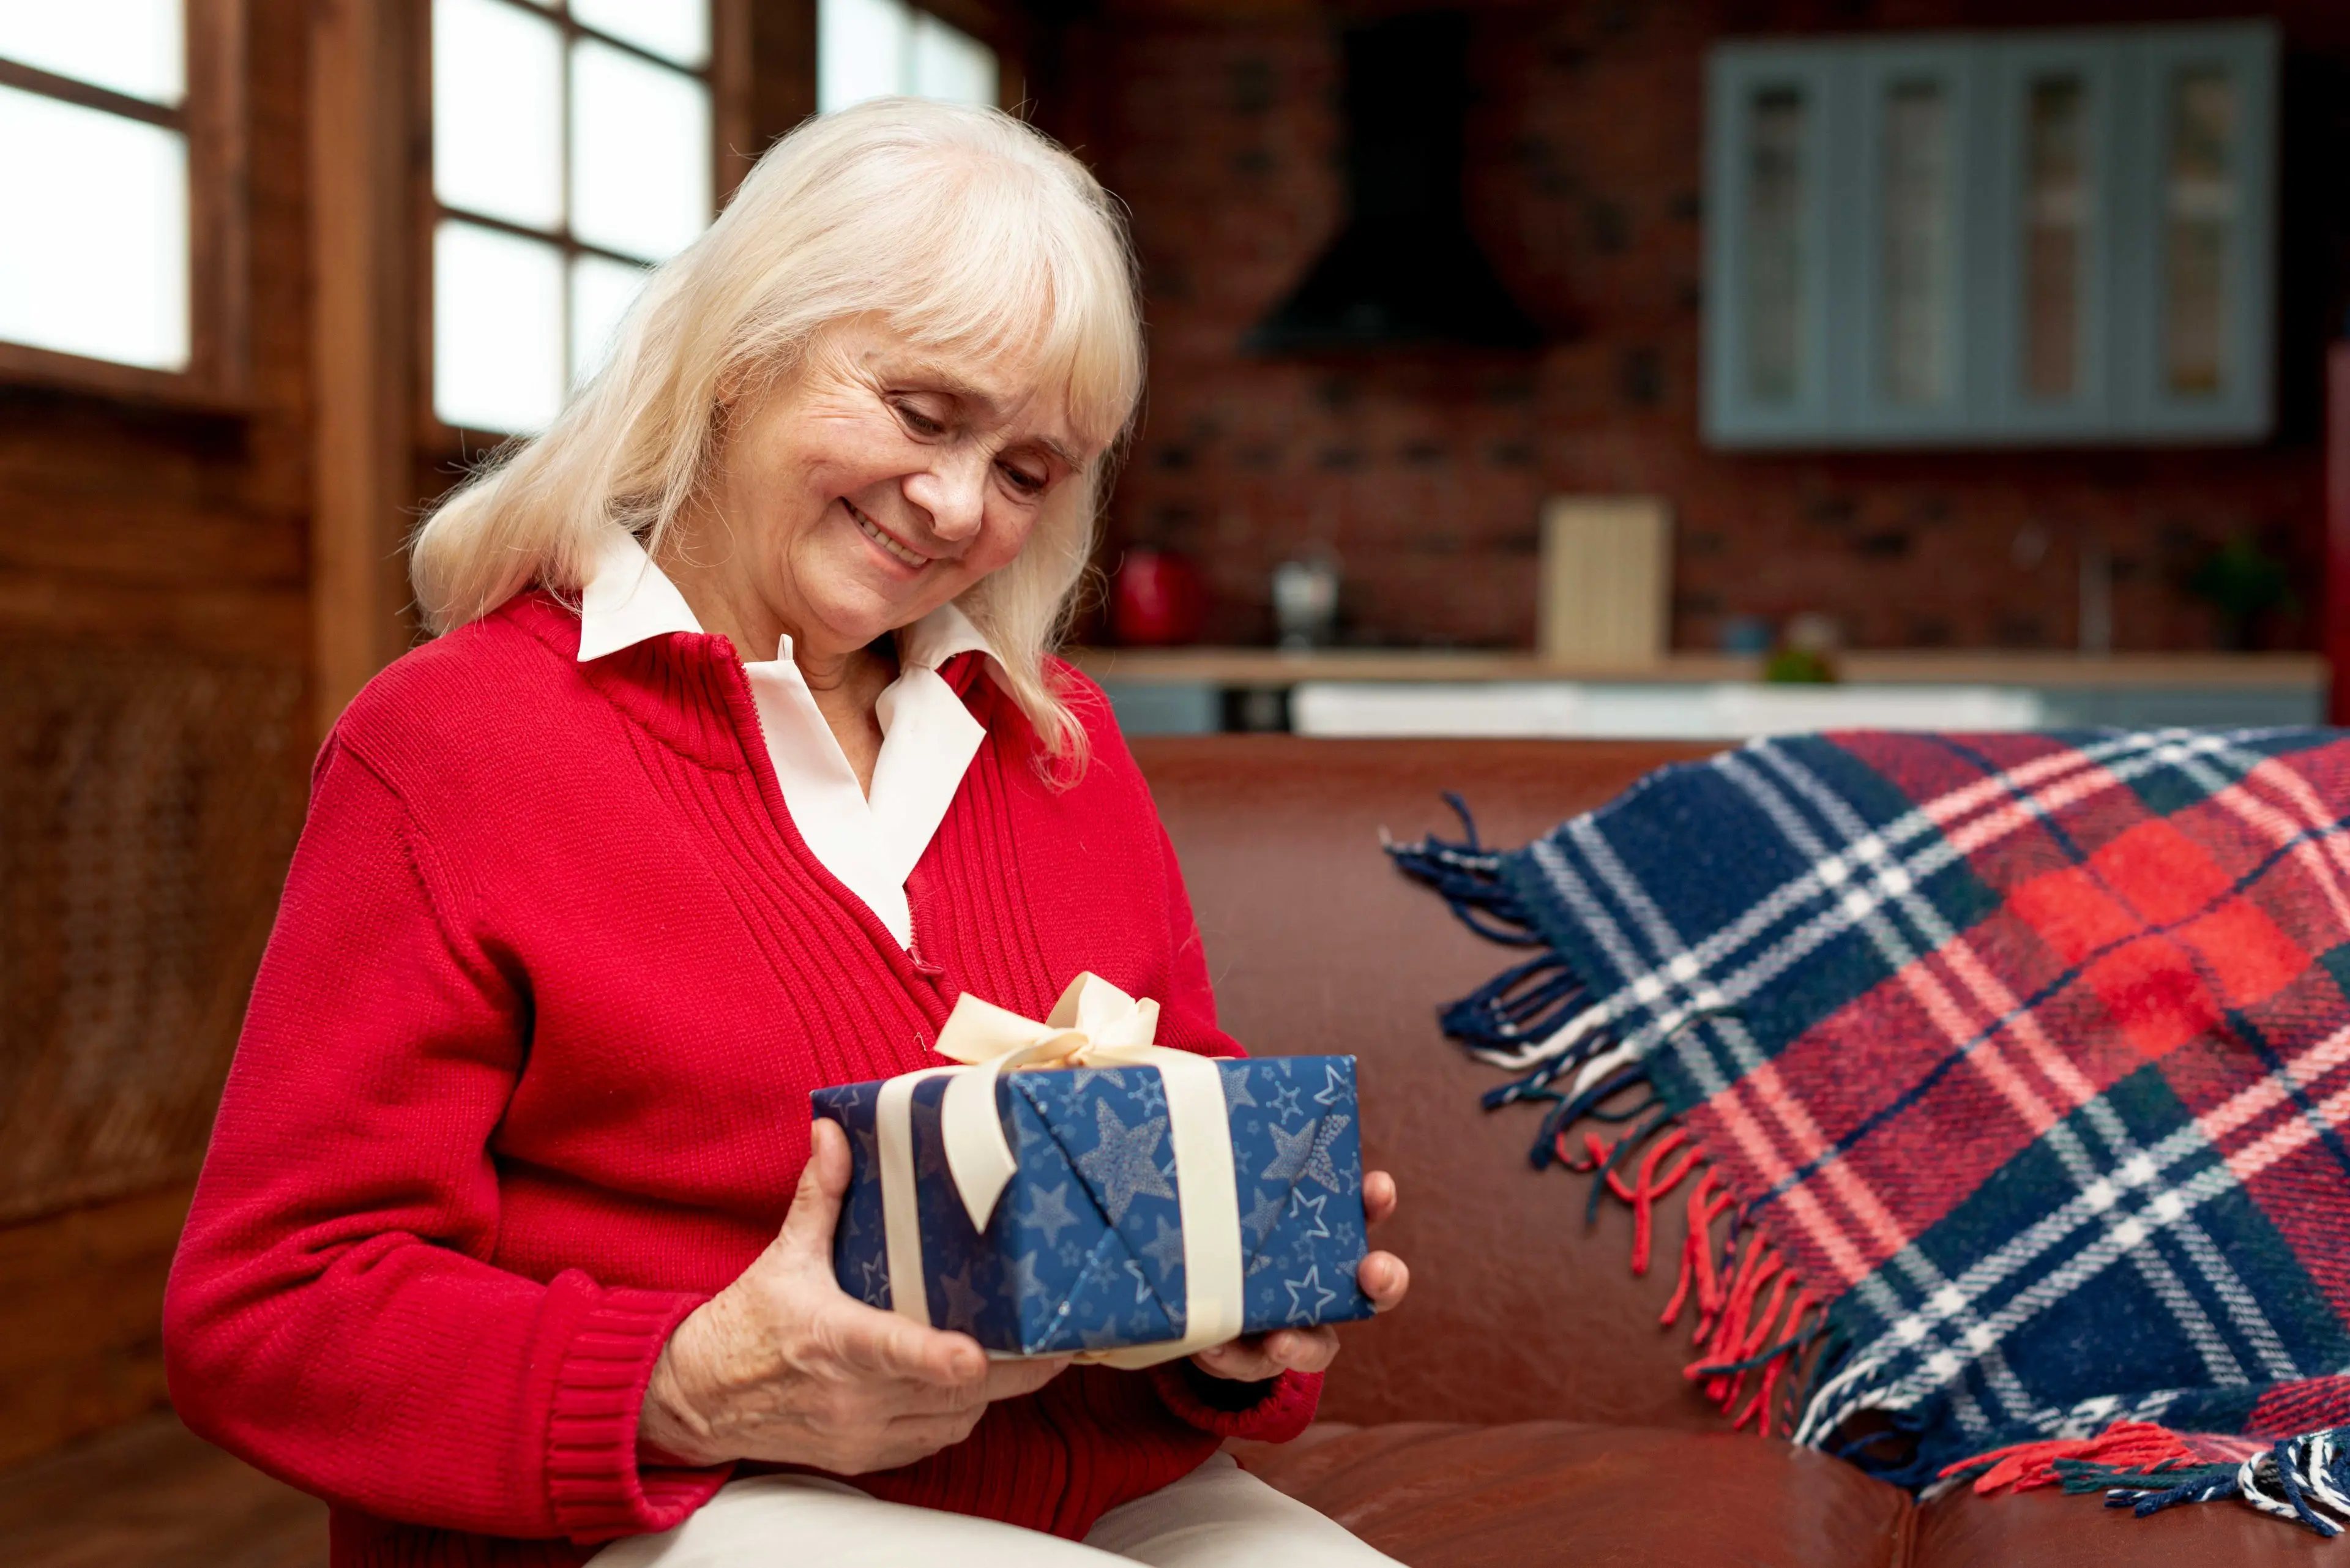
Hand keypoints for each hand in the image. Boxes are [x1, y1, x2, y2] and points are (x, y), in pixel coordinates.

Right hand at [638, 1118, 1069, 1472]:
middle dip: (1012, 1371)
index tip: (976, 1354)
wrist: (698, 1399)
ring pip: (954, 1421)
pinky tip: (974, 1383)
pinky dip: (959, 1414)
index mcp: (834, 1341)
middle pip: (952, 1394)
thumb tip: (833, 1132)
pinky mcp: (866, 1456)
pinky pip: (934, 1439)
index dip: (944, 1359)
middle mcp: (852, 1397)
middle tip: (1061, 1340)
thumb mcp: (783, 1257)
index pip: (898, 1355)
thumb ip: (819, 1196)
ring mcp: (861, 1433)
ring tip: (1029, 1355)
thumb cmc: (746, 1326)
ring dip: (991, 1393)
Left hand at [1189, 1169, 1407, 1382]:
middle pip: (1373, 1291)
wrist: (1188, 1301)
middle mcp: (1321, 1289)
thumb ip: (1232, 1175)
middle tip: (1375, 1272)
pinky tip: (1212, 1344)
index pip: (1362, 1215)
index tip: (1378, 1185)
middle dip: (1385, 1279)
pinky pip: (1246, 1364)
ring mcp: (1292, 1328)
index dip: (1375, 1202)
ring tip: (1278, 1341)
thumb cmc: (1215, 1233)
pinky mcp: (1251, 1357)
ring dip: (1300, 1344)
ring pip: (1314, 1347)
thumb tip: (1214, 1113)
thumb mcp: (1225, 1203)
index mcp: (1321, 1240)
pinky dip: (1231, 1357)